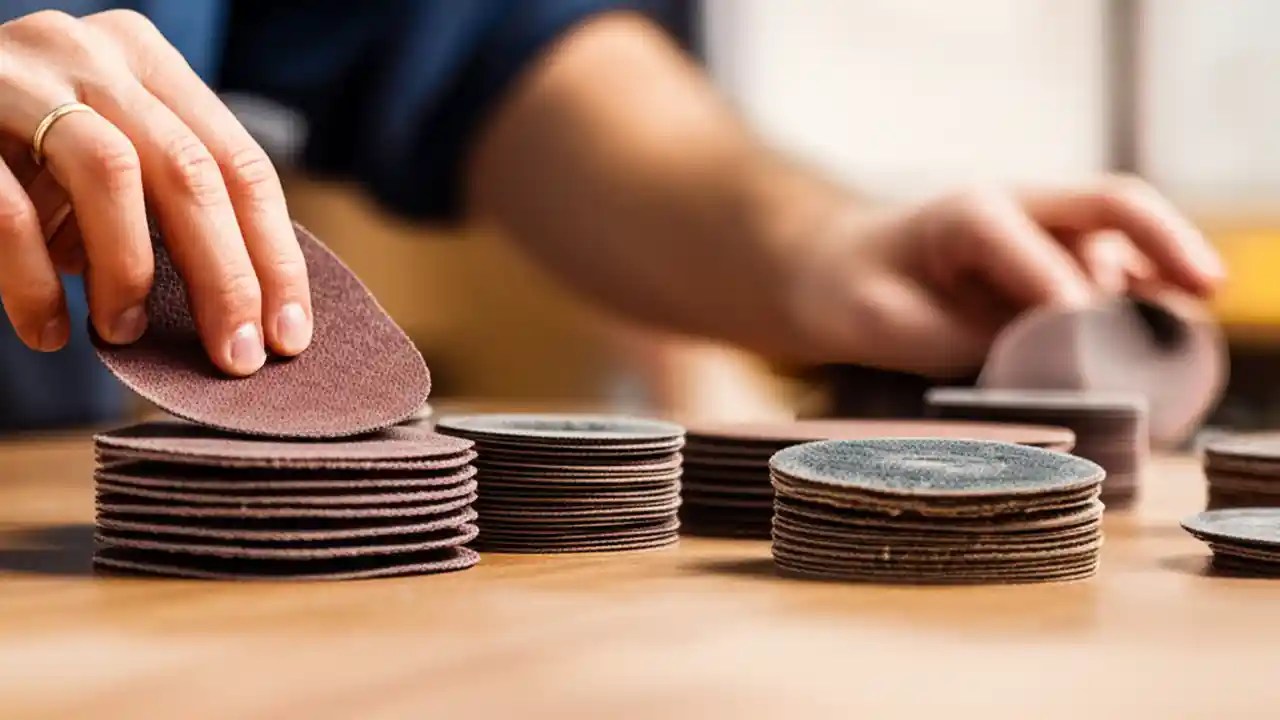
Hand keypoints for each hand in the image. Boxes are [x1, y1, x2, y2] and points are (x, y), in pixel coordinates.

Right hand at [0, 10, 310, 374]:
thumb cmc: (19, 155)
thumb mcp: (106, 162)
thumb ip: (165, 208)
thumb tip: (243, 309)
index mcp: (148, 62)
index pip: (241, 165)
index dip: (274, 258)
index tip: (288, 335)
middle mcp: (92, 54)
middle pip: (192, 171)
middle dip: (226, 278)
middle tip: (236, 357)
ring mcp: (19, 75)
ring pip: (111, 174)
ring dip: (131, 271)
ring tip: (126, 334)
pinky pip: (9, 211)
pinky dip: (37, 286)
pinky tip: (49, 333)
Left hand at [786, 177, 1224, 376]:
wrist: (834, 274)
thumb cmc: (854, 296)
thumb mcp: (889, 326)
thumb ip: (968, 341)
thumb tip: (1050, 365)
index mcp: (972, 214)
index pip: (1044, 251)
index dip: (1069, 306)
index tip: (1082, 360)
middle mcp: (1018, 208)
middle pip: (1108, 217)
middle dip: (1153, 260)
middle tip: (1186, 308)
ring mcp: (1041, 229)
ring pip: (1124, 237)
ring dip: (1157, 275)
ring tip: (1180, 331)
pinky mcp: (1054, 255)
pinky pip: (1120, 259)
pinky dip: (1150, 285)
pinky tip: (1172, 316)